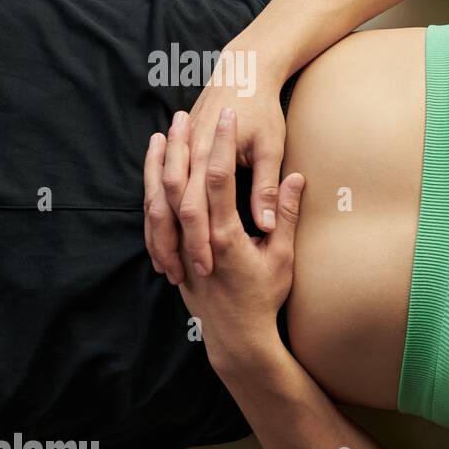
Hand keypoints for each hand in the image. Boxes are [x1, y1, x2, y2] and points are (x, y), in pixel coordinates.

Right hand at [144, 45, 286, 283]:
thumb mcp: (272, 148)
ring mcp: (179, 154)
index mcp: (209, 158)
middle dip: (176, 246)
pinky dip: (156, 215)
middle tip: (183, 278)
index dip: (200, 241)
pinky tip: (161, 238)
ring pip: (157, 202)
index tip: (207, 269)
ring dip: (159, 235)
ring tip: (165, 267)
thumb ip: (266, 187)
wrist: (243, 70)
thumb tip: (265, 224)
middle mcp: (188, 158)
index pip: (198, 209)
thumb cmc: (263, 110)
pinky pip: (156, 190)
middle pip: (172, 210)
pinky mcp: (178, 153)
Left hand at [144, 107, 304, 364]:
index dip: (223, 143)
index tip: (230, 115)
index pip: (219, 177)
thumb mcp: (283, 256)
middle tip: (187, 113)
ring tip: (162, 134)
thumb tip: (295, 180)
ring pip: (159, 195)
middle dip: (183, 145)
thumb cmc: (264, 296)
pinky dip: (153, 188)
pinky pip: (155, 214)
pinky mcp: (175, 251)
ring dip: (159, 163)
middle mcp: (197, 236)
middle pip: (180, 180)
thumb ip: (284, 214)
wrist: (237, 335)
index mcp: (225, 233)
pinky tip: (156, 173)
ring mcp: (181, 244)